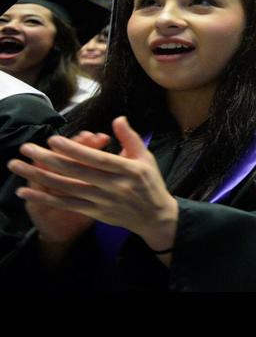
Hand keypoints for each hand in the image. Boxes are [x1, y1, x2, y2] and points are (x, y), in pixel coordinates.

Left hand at [13, 117, 177, 250]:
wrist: (156, 217)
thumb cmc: (150, 184)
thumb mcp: (146, 158)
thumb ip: (130, 138)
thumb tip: (118, 118)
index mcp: (128, 170)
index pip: (97, 159)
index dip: (75, 150)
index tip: (53, 140)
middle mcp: (114, 186)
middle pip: (77, 172)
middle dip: (49, 160)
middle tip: (27, 148)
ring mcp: (103, 201)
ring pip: (67, 188)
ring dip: (39, 177)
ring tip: (17, 166)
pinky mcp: (95, 212)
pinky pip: (66, 205)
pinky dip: (45, 198)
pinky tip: (26, 192)